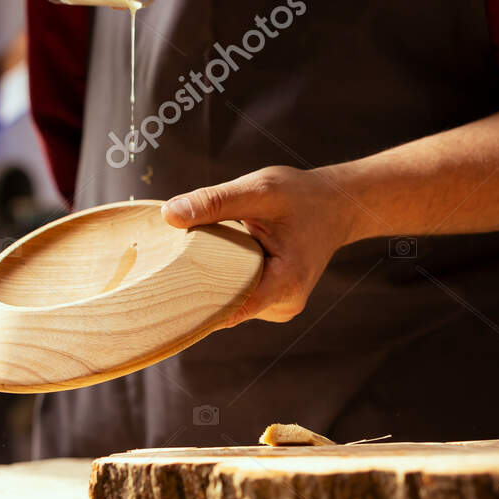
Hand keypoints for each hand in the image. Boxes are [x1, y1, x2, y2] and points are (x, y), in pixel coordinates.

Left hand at [162, 166, 357, 326]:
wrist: (337, 205)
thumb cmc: (302, 196)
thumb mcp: (260, 189)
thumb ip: (216, 202)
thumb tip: (170, 215)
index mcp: (286, 284)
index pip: (228, 309)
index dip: (193, 301)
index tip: (161, 291)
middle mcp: (283, 305)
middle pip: (224, 307)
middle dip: (197, 286)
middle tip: (166, 264)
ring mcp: (277, 307)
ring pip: (227, 302)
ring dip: (210, 280)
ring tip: (196, 255)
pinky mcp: (270, 300)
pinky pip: (236, 295)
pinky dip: (222, 278)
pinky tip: (214, 259)